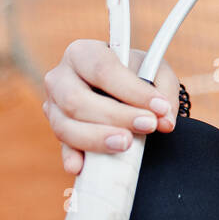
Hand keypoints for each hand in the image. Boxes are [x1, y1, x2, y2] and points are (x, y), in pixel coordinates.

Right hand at [42, 41, 179, 175]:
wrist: (118, 83)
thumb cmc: (135, 72)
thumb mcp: (155, 69)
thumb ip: (164, 90)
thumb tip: (166, 121)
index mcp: (83, 52)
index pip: (103, 70)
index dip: (131, 90)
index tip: (159, 107)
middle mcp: (60, 77)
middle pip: (78, 100)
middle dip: (115, 116)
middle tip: (148, 125)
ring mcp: (52, 106)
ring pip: (65, 126)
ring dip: (97, 139)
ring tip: (127, 145)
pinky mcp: (57, 130)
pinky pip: (62, 146)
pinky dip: (72, 157)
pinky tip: (82, 166)